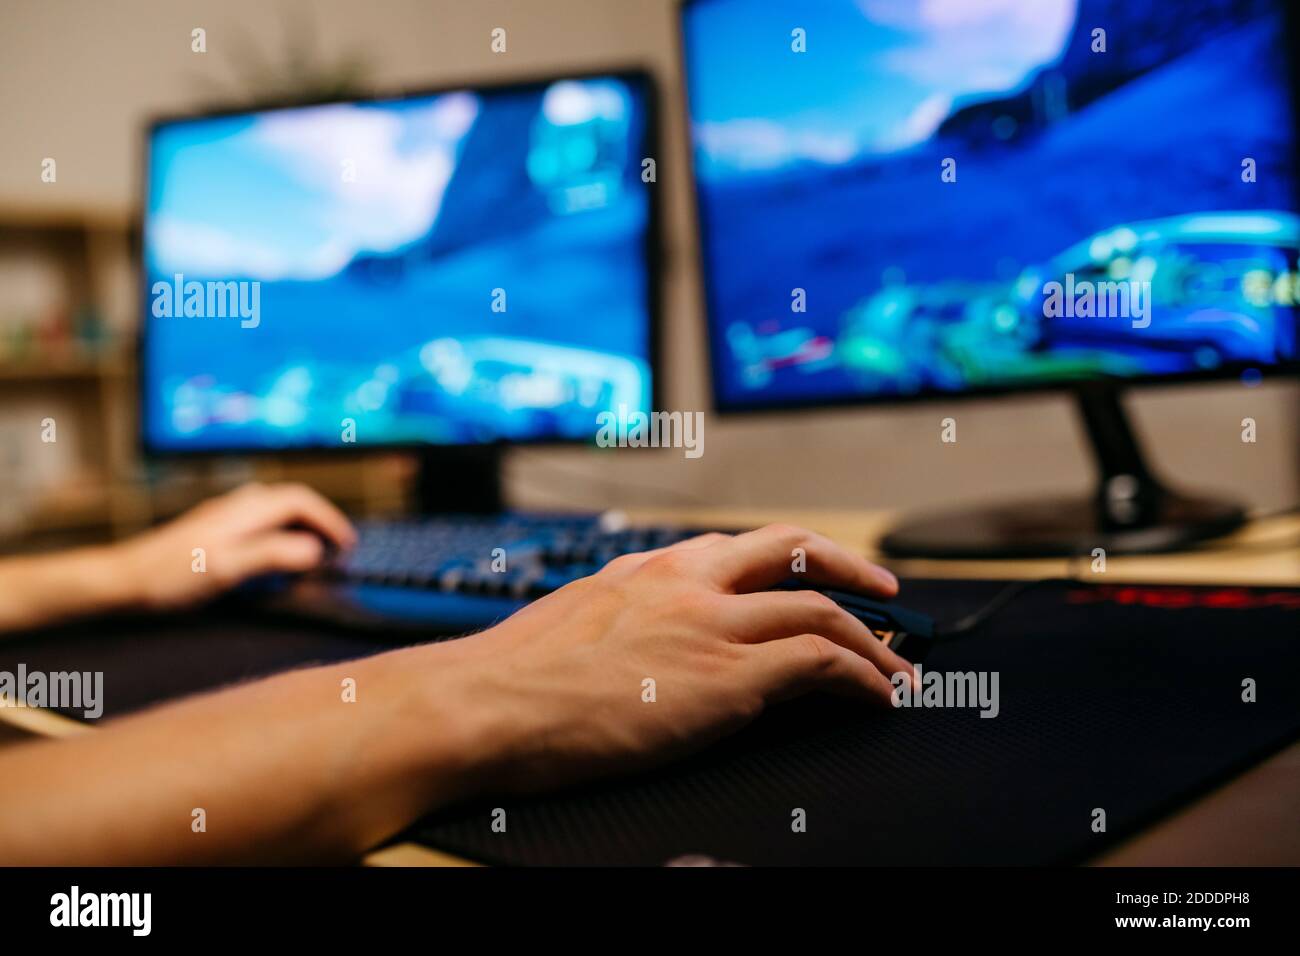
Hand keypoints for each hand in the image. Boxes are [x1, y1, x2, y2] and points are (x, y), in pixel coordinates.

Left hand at [119, 482, 355, 610]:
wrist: (122, 580)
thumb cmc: (171, 577)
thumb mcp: (228, 568)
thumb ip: (273, 555)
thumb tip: (315, 551)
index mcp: (245, 512)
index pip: (301, 501)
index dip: (330, 521)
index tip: (348, 546)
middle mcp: (235, 506)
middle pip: (290, 499)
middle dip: (320, 518)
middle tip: (338, 546)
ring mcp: (221, 516)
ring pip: (273, 508)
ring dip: (300, 522)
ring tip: (313, 547)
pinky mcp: (210, 530)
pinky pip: (257, 520)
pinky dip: (279, 530)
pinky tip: (272, 553)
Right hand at [421, 524, 913, 794]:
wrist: (486, 703)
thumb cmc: (510, 678)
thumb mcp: (574, 624)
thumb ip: (622, 617)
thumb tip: (643, 641)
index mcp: (648, 570)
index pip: (736, 550)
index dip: (785, 562)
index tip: (806, 575)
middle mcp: (687, 582)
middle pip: (792, 550)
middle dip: (848, 565)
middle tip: (882, 586)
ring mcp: (711, 625)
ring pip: (821, 608)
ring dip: (872, 639)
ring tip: (897, 666)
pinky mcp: (728, 677)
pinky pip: (821, 662)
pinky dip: (862, 676)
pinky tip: (876, 696)